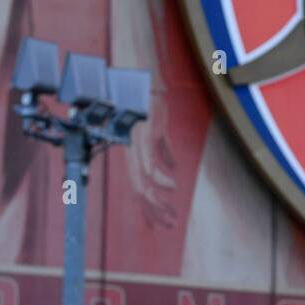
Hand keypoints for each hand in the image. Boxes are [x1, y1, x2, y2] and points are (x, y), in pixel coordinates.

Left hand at [123, 97, 178, 228]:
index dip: (147, 206)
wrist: (145, 80)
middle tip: (168, 224)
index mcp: (133, 153)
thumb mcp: (159, 131)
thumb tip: (173, 167)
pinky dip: (161, 178)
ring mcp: (136, 146)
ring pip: (143, 183)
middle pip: (139, 190)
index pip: (138, 186)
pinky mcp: (145, 137)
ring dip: (158, 202)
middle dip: (154, 210)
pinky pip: (150, 164)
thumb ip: (164, 150)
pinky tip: (172, 187)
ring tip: (172, 213)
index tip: (158, 222)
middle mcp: (131, 153)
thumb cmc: (149, 103)